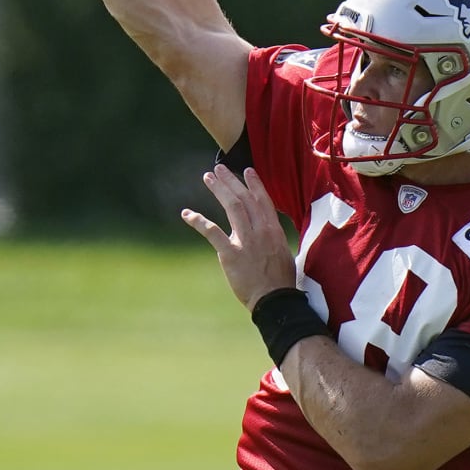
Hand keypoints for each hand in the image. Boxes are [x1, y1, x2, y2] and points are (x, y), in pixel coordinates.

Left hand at [182, 165, 296, 311]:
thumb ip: (271, 238)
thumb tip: (264, 231)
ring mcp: (245, 241)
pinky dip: (198, 221)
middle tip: (219, 168)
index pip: (263, 200)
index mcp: (273, 230)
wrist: (274, 300)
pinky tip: (187, 214)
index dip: (254, 184)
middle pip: (245, 198)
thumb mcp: (282, 253)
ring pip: (232, 207)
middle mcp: (260, 231)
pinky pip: (212, 232)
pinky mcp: (230, 254)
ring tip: (208, 177)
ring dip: (219, 190)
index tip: (247, 170)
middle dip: (231, 181)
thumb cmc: (280, 281)